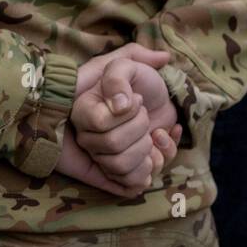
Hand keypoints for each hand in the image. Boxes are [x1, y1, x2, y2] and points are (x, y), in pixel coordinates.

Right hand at [71, 59, 180, 192]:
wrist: (154, 96)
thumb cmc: (136, 79)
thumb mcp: (126, 64)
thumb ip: (120, 71)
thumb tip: (123, 102)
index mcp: (83, 112)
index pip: (101, 124)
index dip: (127, 113)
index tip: (137, 100)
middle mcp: (88, 138)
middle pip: (113, 147)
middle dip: (140, 128)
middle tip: (145, 115)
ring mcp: (103, 157)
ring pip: (121, 168)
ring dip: (149, 149)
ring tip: (155, 133)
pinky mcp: (123, 171)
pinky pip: (134, 181)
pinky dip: (157, 161)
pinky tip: (163, 141)